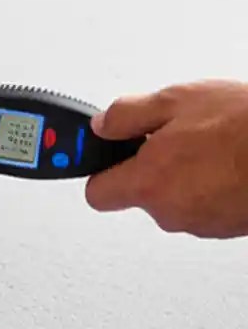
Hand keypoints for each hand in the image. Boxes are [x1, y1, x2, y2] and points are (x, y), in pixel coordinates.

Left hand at [86, 80, 247, 237]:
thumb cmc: (246, 127)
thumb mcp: (175, 100)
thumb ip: (127, 115)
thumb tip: (102, 125)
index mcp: (148, 182)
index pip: (96, 194)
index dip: (100, 172)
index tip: (108, 157)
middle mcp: (171, 212)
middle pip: (140, 194)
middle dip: (150, 167)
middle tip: (174, 137)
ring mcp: (203, 223)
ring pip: (176, 199)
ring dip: (185, 175)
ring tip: (212, 146)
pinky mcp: (230, 228)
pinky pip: (206, 204)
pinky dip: (212, 186)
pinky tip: (230, 162)